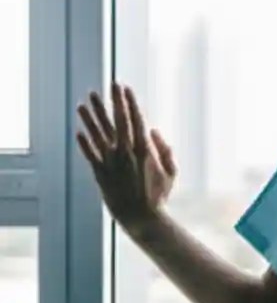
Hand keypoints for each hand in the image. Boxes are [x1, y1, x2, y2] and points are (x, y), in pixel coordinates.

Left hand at [76, 83, 177, 235]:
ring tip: (83, 103)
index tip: (125, 88)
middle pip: (118, 121)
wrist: (141, 218)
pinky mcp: (100, 174)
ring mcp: (112, 163)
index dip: (129, 102)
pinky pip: (90, 155)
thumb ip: (165, 150)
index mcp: (145, 150)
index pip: (136, 119)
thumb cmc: (158, 196)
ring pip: (99, 134)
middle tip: (110, 85)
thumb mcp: (171, 173)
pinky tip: (79, 131)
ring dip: (91, 117)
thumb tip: (154, 130)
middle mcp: (126, 153)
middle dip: (114, 101)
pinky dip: (84, 143)